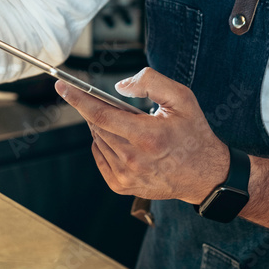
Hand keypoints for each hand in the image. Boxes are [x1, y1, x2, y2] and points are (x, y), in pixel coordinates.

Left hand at [55, 68, 229, 203]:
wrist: (205, 175)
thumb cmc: (194, 135)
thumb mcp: (181, 98)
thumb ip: (150, 82)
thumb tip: (118, 87)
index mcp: (147, 136)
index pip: (100, 113)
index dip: (78, 98)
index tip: (62, 86)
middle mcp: (133, 159)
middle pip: (96, 125)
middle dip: (97, 109)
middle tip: (115, 104)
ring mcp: (126, 176)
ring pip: (97, 140)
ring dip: (103, 126)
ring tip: (128, 124)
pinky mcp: (122, 186)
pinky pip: (100, 157)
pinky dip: (104, 144)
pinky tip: (122, 140)